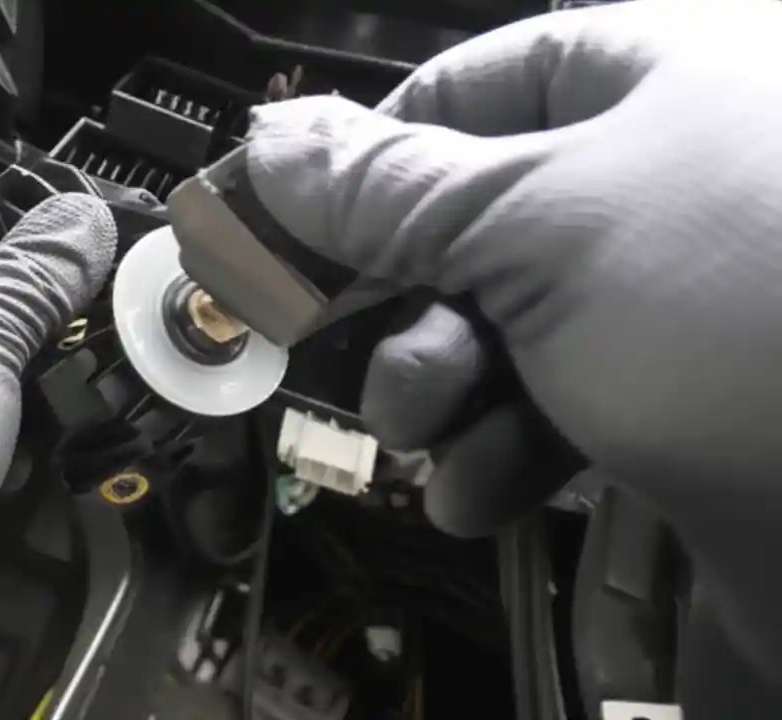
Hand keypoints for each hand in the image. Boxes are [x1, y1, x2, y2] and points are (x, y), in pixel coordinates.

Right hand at [193, 2, 781, 712]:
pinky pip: (551, 412)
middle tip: (380, 355)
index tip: (285, 226)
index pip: (468, 89)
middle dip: (407, 303)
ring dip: (442, 393)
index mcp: (668, 80)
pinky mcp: (680, 411)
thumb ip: (389, 189)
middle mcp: (673, 185)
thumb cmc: (758, 320)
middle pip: (469, 225)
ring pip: (498, 332)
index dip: (368, 158)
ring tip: (446, 434)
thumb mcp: (542, 226)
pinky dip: (502, 458)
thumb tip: (274, 148)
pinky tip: (495, 490)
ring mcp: (677, 306)